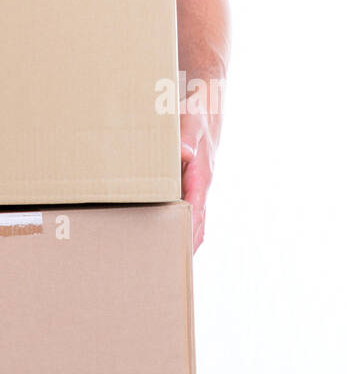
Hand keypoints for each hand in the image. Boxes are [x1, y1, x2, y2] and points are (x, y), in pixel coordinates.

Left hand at [180, 91, 215, 253]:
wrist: (206, 106)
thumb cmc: (196, 115)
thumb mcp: (190, 122)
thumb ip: (186, 138)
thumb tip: (183, 153)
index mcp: (202, 175)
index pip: (196, 209)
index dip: (189, 230)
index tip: (183, 250)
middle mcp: (202, 185)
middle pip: (198, 222)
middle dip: (187, 244)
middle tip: (171, 266)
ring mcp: (199, 185)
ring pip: (195, 218)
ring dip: (185, 237)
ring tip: (169, 259)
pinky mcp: (193, 182)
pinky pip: (189, 208)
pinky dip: (183, 223)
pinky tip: (167, 231)